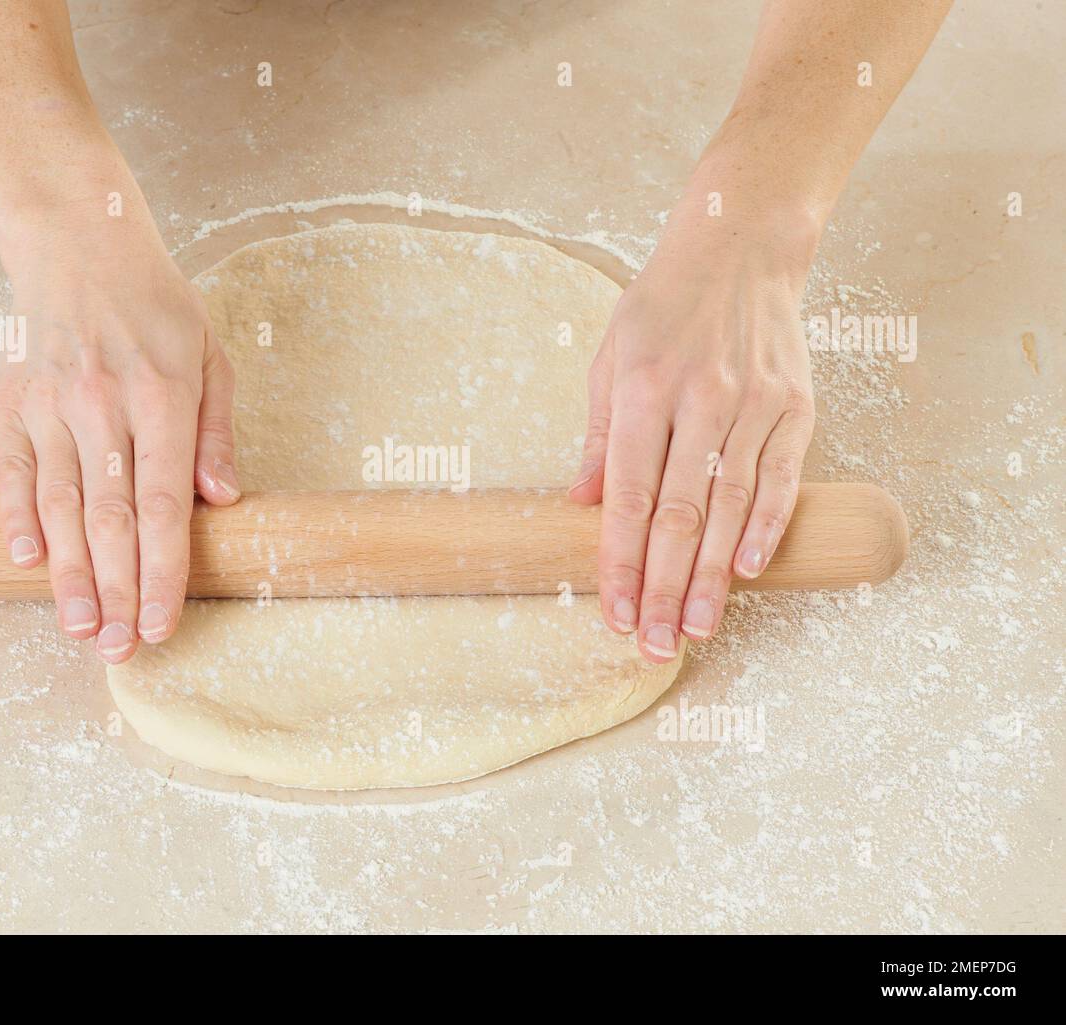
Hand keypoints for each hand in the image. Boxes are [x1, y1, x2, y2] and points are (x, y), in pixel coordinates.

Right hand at [0, 209, 238, 663]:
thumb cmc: (159, 308)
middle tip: (121, 651)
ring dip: (68, 575)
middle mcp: (103, 407)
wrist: (79, 243)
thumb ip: (217, 432)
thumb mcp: (213, 357)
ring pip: (59, 507)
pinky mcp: (11, 404)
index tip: (163, 622)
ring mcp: (50, 406)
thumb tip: (223, 500)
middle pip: (110, 518)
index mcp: (162, 397)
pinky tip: (27, 565)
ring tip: (80, 630)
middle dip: (117, 591)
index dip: (163, 570)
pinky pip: (10, 472)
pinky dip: (16, 519)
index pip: (164, 504)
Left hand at [569, 206, 815, 661]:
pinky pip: (780, 478)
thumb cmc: (661, 308)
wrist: (739, 247)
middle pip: (678, 514)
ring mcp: (752, 404)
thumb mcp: (609, 359)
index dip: (619, 562)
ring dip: (710, 576)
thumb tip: (580, 506)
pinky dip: (765, 526)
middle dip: (662, 588)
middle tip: (653, 645)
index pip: (628, 497)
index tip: (612, 613)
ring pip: (729, 507)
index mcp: (642, 391)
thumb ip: (598, 437)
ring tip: (694, 629)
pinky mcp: (795, 406)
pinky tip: (747, 571)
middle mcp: (699, 400)